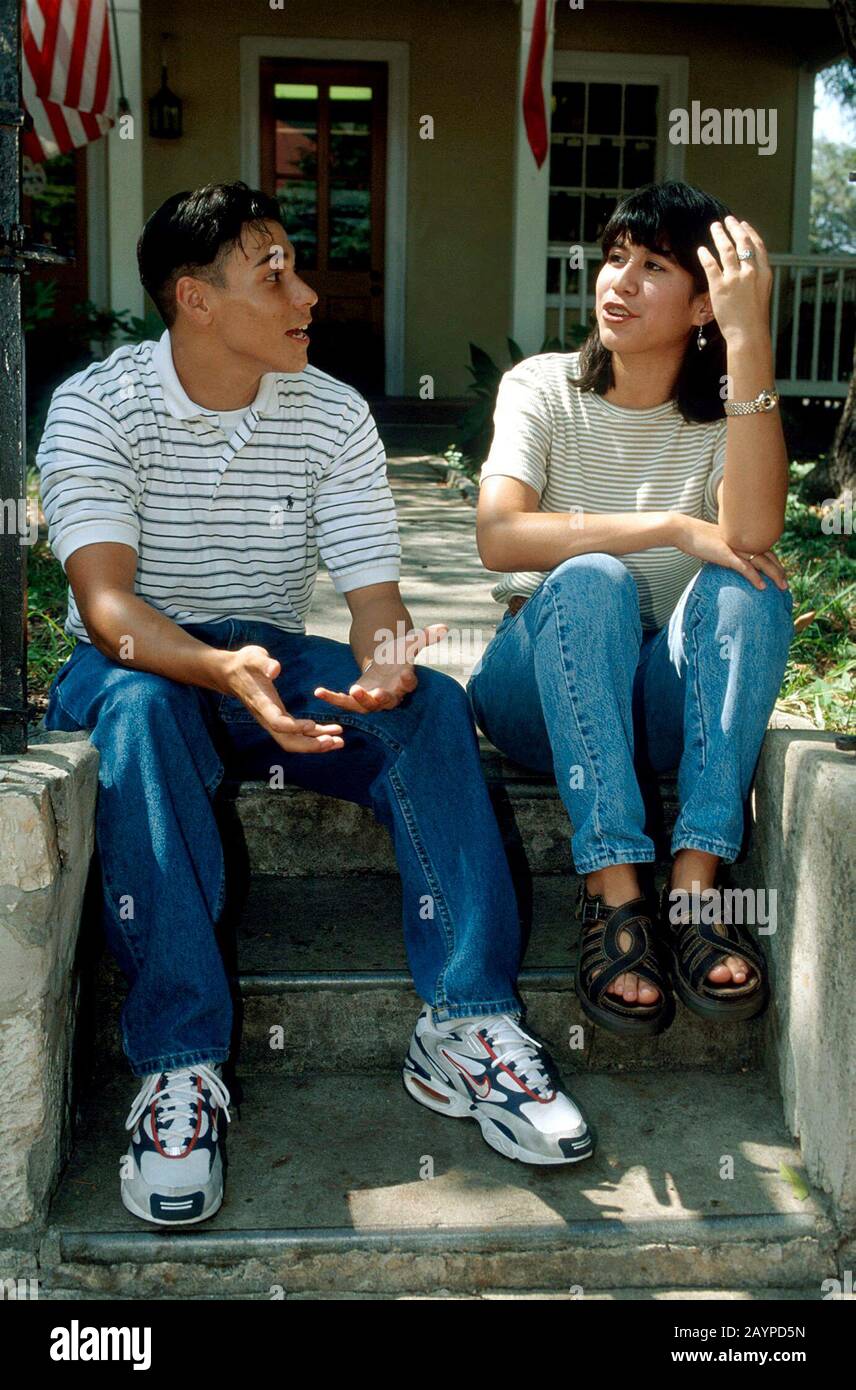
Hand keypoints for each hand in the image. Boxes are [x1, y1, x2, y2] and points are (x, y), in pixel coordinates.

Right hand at [220, 645, 343, 753]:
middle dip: (311, 744)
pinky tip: (330, 733)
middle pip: (288, 741)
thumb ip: (264, 663)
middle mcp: (267, 717)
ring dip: (316, 743)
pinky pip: (297, 734)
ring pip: (294, 741)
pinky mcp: (279, 718)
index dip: (294, 727)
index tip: (312, 724)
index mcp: (262, 703)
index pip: (277, 722)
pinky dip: (314, 735)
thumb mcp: (253, 657)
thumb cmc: (244, 664)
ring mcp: (273, 720)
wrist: (231, 673)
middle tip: (333, 741)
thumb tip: (275, 669)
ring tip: (339, 741)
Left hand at [314, 623, 448, 711]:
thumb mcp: (409, 642)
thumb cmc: (398, 655)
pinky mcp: (355, 699)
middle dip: (382, 698)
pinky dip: (332, 698)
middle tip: (375, 694)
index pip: (409, 684)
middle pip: (387, 701)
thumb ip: (425, 636)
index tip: (406, 675)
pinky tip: (318, 691)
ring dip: (359, 701)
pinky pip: (344, 702)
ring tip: (351, 691)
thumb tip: (445, 627)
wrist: (382, 663)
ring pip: (366, 706)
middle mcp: (389, 694)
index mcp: (403, 681)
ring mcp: (371, 699)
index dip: (408, 681)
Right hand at [672, 517, 787, 590]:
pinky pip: (744, 567)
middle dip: (779, 570)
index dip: (774, 562)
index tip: (780, 574)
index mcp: (742, 538)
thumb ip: (725, 550)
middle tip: (786, 584)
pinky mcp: (726, 554)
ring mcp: (735, 547)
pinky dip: (755, 577)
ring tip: (782, 586)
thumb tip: (728, 560)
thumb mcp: (715, 544)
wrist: (683, 531)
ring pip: (761, 561)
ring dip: (774, 574)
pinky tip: (762, 586)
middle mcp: (742, 541)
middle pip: (768, 555)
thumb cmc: (696, 538)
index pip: (764, 550)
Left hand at [697, 216, 771, 346]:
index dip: (749, 232)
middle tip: (727, 220)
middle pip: (742, 243)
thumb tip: (748, 265)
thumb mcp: (762, 292)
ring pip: (726, 249)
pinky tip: (701, 249)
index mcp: (764, 273)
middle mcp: (751, 272)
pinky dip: (706, 254)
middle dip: (734, 228)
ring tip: (714, 227)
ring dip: (719, 235)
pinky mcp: (720, 287)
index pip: (757, 245)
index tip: (743, 224)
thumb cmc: (754, 317)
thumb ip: (756, 277)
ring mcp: (735, 279)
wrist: (748, 333)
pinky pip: (711, 265)